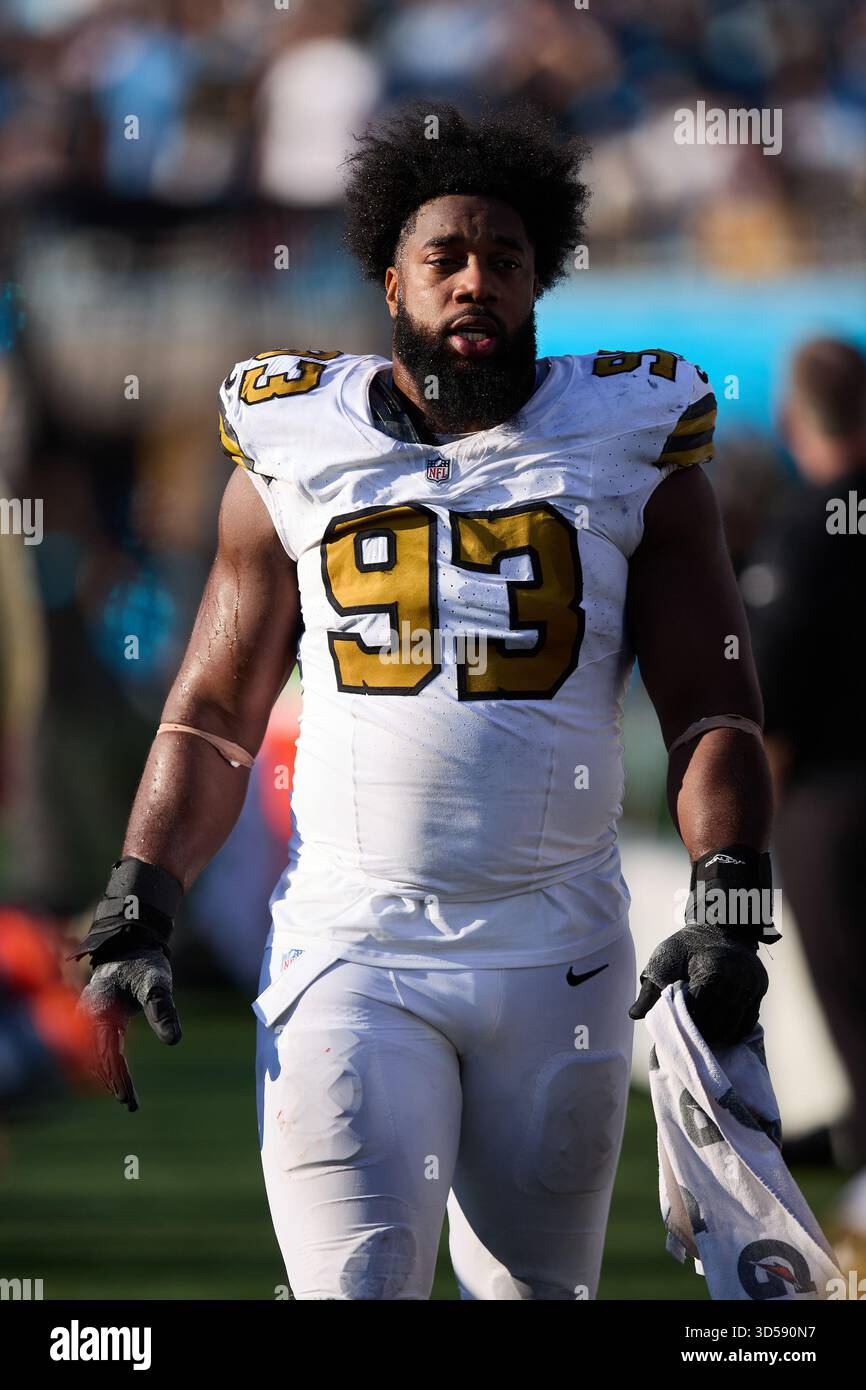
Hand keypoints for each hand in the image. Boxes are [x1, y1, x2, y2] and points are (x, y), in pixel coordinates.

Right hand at [77, 947, 181, 1110]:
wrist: (130, 943)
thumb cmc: (143, 962)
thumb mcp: (156, 983)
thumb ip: (163, 1010)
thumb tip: (174, 1041)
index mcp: (99, 1008)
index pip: (106, 1050)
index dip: (116, 1074)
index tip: (126, 1096)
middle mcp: (89, 1014)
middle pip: (97, 1056)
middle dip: (112, 1079)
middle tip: (129, 1102)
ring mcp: (92, 1015)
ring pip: (95, 1052)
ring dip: (108, 1074)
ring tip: (125, 1096)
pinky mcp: (100, 1016)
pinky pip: (99, 1044)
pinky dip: (107, 1061)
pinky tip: (117, 1075)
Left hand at [629, 925, 768, 1046]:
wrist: (720, 927)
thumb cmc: (687, 946)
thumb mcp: (665, 961)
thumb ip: (650, 990)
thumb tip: (634, 1015)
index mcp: (712, 971)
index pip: (699, 1012)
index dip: (688, 1023)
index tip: (679, 1028)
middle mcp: (736, 979)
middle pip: (719, 1022)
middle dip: (703, 1032)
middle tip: (691, 1037)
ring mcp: (751, 984)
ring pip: (735, 1025)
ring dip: (720, 1035)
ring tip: (705, 1038)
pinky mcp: (760, 988)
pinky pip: (749, 1019)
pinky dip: (735, 1029)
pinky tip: (721, 1031)